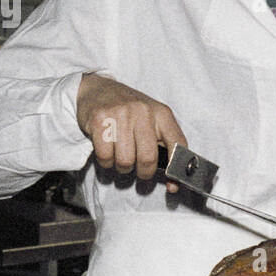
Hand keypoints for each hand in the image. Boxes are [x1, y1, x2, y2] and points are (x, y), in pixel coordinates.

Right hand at [76, 73, 184, 189]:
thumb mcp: (152, 120)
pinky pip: (105, 157)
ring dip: (122, 167)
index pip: (178, 145)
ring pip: (125, 161)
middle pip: (148, 159)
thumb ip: (164, 144)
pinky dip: (106, 162)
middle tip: (138, 170)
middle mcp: (144, 112)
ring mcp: (121, 114)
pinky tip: (107, 150)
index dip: (176, 171)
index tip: (172, 186)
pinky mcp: (100, 119)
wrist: (97, 89)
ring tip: (120, 155)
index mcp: (162, 113)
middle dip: (143, 172)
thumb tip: (173, 182)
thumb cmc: (128, 110)